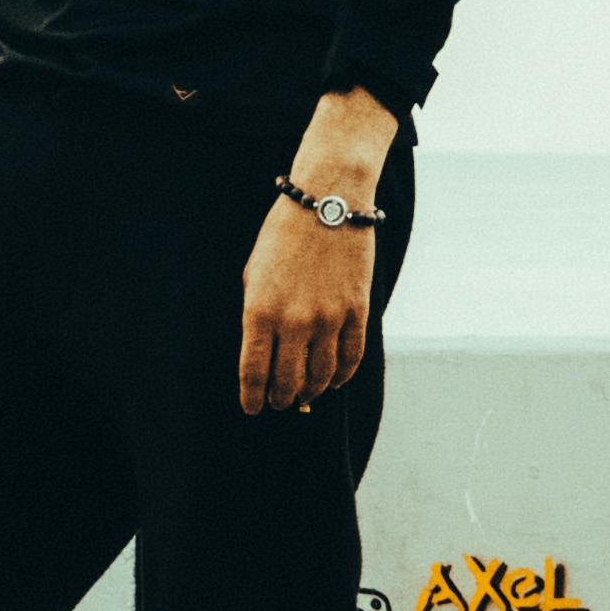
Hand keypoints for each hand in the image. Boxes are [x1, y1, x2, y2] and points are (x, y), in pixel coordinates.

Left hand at [237, 188, 378, 419]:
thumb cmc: (283, 235)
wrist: (328, 202)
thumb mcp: (254, 273)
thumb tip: (263, 354)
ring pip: (321, 376)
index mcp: (260, 311)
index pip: (254, 372)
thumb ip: (256, 315)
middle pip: (288, 381)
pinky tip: (332, 381)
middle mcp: (294, 321)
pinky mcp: (357, 312)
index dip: (252, 398)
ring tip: (304, 396)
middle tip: (278, 403)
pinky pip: (351, 357)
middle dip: (280, 399)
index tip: (252, 408)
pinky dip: (341, 376)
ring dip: (310, 392)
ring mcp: (329, 318)